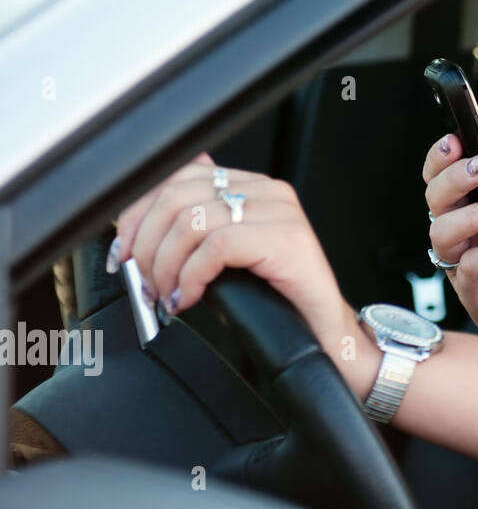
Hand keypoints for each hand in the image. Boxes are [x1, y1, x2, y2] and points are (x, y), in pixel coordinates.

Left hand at [108, 152, 358, 353]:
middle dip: (145, 245)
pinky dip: (191, 277)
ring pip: (192, 222)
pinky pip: (217, 248)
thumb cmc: (277, 297)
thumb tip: (152, 207)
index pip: (179, 177)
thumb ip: (201, 224)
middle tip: (141, 282)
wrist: (323, 330)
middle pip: (178, 197)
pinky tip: (190, 298)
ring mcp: (280, 213)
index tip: (123, 254)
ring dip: (165, 266)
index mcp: (253, 186)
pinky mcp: (286, 240)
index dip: (138, 215)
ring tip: (166, 295)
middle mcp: (268, 191)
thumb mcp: (231, 254)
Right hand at [422, 134, 477, 348]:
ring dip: (476, 213)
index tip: (456, 141)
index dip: (443, 158)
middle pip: (436, 197)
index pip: (447, 176)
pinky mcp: (473, 290)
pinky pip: (471, 265)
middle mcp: (467, 232)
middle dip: (453, 177)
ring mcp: (466, 261)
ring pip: (442, 230)